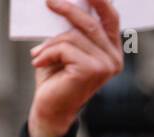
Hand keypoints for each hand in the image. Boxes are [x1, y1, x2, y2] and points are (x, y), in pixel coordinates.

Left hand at [27, 0, 123, 136]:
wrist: (50, 109)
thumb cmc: (56, 77)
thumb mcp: (65, 47)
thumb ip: (71, 28)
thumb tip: (63, 1)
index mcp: (111, 50)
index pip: (110, 17)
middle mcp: (113, 59)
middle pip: (91, 22)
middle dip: (68, 8)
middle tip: (49, 1)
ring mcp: (105, 66)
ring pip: (73, 36)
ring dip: (50, 43)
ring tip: (40, 55)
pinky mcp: (91, 71)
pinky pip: (65, 48)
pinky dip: (47, 53)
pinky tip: (40, 63)